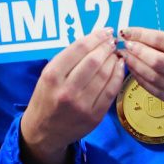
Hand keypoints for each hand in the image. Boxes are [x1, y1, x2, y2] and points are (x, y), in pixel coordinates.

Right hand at [19, 28, 125, 163]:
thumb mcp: (47, 75)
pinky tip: (119, 67)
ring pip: (105, 75)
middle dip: (107, 46)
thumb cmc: (45, 98)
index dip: (95, 37)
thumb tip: (93, 40)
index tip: (105, 31)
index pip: (78, 49)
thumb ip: (67, 59)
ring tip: (115, 53)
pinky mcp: (94, 116)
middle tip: (112, 41)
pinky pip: (111, 91)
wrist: (44, 132)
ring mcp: (82, 105)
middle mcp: (66, 90)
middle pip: (94, 61)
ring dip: (114, 59)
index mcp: (52, 76)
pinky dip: (118, 75)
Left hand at [120, 27, 163, 108]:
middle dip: (136, 51)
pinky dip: (143, 81)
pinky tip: (135, 71)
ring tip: (126, 56)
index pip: (163, 41)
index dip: (142, 35)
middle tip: (124, 44)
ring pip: (154, 79)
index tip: (128, 31)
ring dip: (135, 66)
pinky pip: (157, 92)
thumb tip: (143, 34)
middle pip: (155, 62)